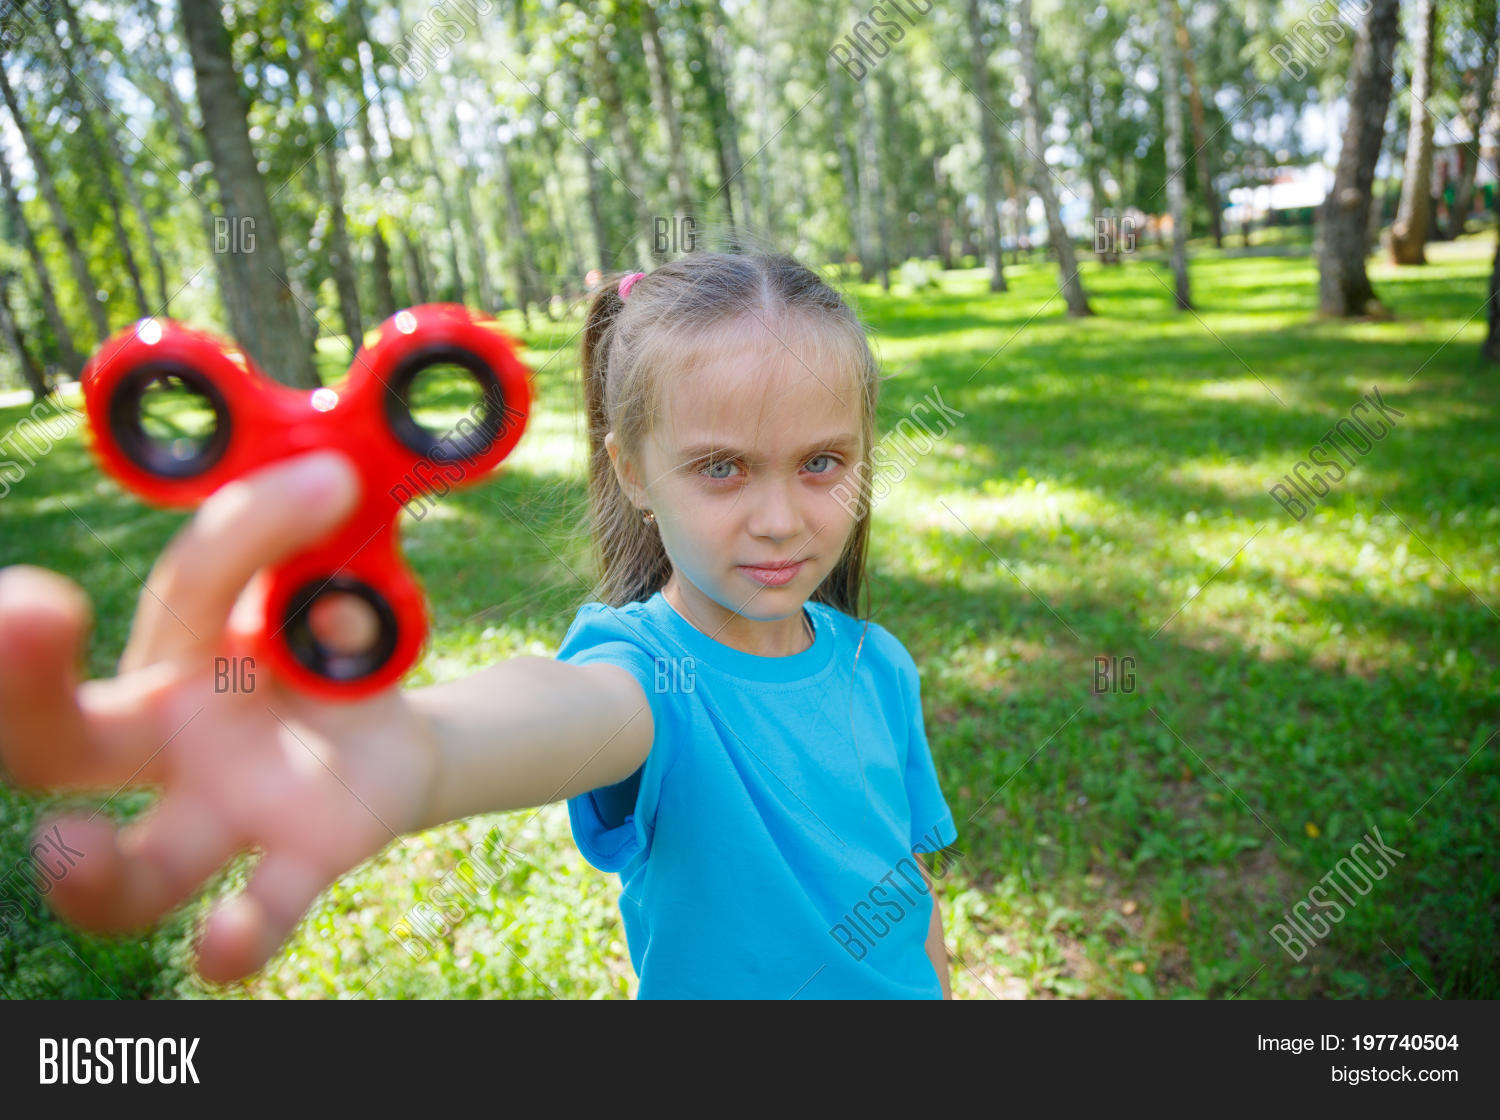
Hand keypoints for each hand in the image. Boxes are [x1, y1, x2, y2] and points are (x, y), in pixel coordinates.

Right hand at [0, 451, 440, 983]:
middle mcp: (170, 738)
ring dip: (92, 870)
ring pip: (137, 863)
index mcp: (177, 650)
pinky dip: (238, 933)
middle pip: (59, 737)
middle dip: (19, 686)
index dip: (245, 529)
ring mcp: (225, 808)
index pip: (188, 586)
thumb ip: (333, 566)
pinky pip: (258, 906)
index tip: (330, 480)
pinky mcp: (298, 856)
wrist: (395, 736)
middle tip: (26, 615)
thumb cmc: (329, 650)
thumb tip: (339, 531)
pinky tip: (225, 943)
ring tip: (67, 848)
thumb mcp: (335, 588)